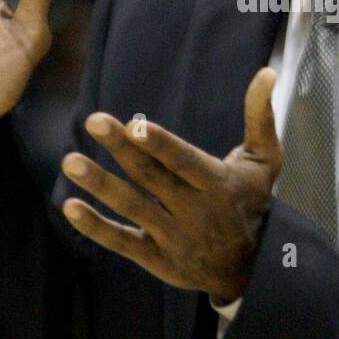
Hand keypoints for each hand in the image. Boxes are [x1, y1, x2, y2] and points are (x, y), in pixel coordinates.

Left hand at [60, 67, 280, 300]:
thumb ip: (259, 116)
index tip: (134, 125)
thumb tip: (267, 72)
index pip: (185, 162)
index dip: (160, 145)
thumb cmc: (252, 200)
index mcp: (218, 184)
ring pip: (133, 208)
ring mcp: (174, 237)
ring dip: (100, 185)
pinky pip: (123, 241)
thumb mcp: (264, 160)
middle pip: (153, 178)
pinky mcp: (157, 259)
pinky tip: (71, 206)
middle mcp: (195, 212)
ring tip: (70, 162)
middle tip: (93, 120)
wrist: (253, 267)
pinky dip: (96, 227)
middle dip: (121, 150)